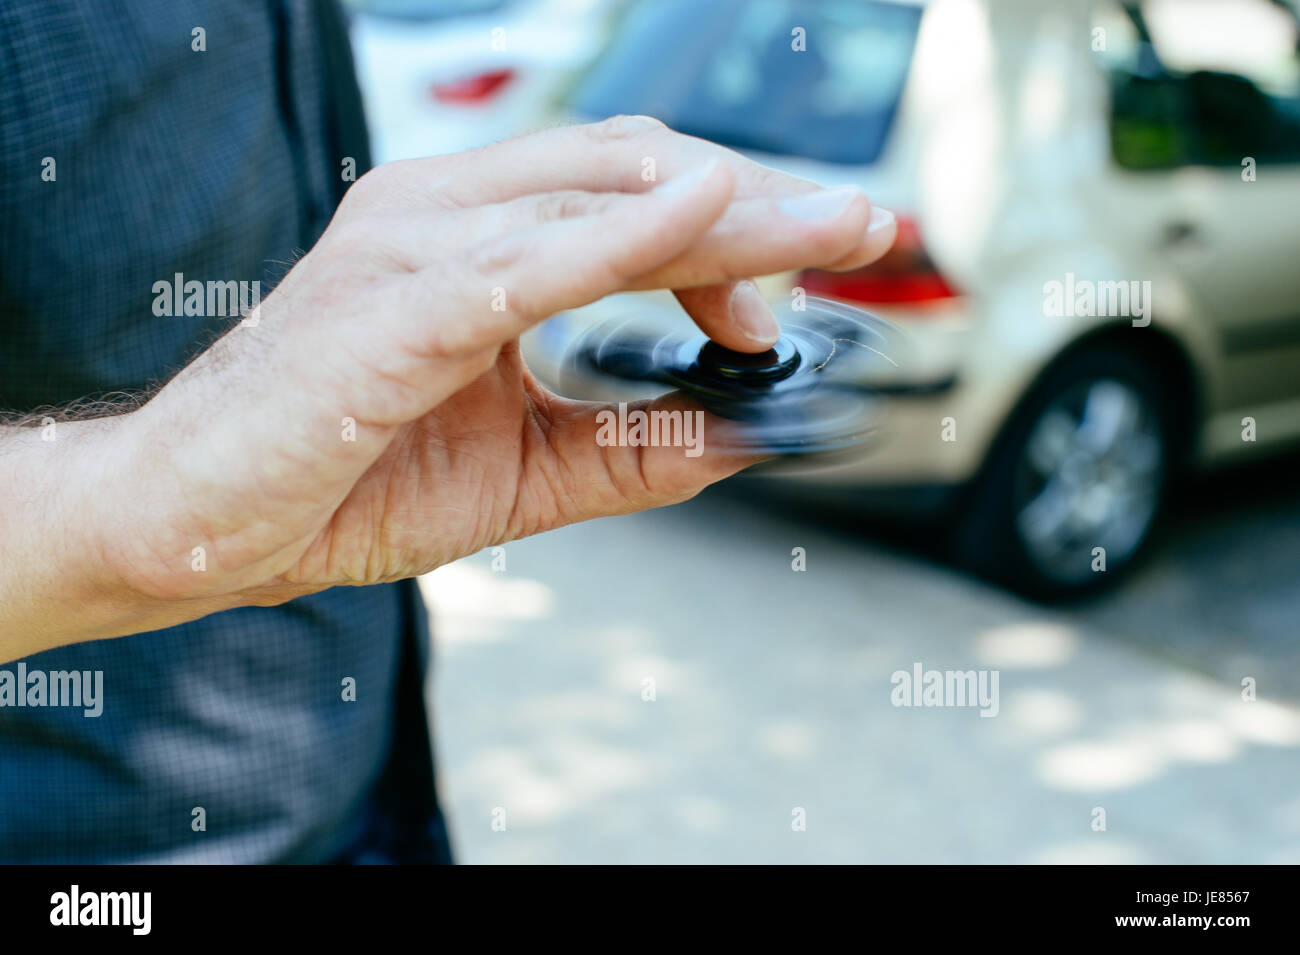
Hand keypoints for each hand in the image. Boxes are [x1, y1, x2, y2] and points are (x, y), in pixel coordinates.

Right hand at [78, 117, 895, 633]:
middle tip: (867, 226)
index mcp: (474, 239)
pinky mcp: (392, 308)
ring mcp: (415, 246)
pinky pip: (530, 260)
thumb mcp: (522, 471)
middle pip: (636, 170)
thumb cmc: (340, 480)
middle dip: (764, 201)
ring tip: (831, 236)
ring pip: (602, 198)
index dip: (736, 224)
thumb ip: (631, 448)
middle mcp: (446, 215)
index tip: (809, 276)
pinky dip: (623, 238)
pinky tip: (706, 215)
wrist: (198, 518)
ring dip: (729, 218)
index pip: (630, 191)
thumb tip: (745, 438)